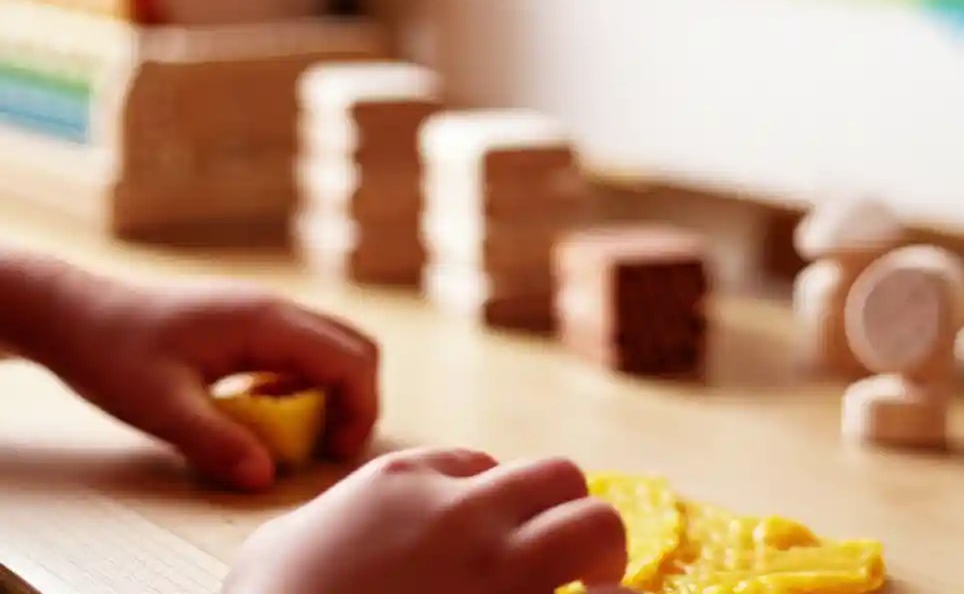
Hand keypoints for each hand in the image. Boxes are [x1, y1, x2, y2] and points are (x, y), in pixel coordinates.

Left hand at [50, 277, 378, 490]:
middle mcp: (276, 309)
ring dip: (332, 392)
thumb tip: (263, 477)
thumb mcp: (158, 406)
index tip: (334, 452)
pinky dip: (305, 384)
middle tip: (327, 446)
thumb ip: (213, 441)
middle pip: (355, 347)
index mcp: (266, 321)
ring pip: (333, 347)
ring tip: (297, 435)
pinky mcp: (252, 323)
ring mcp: (265, 312)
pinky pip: (303, 351)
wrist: (77, 313)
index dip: (360, 408)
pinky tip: (265, 411)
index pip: (350, 358)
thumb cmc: (112, 351)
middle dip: (357, 399)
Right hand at [222, 449, 629, 593]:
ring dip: (603, 551)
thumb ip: (324, 525)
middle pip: (557, 477)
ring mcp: (498, 569)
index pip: (476, 467)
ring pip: (594, 523)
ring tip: (599, 587)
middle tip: (567, 558)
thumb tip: (326, 534)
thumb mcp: (275, 549)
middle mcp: (462, 514)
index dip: (488, 505)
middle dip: (567, 511)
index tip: (487, 541)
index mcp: (401, 483)